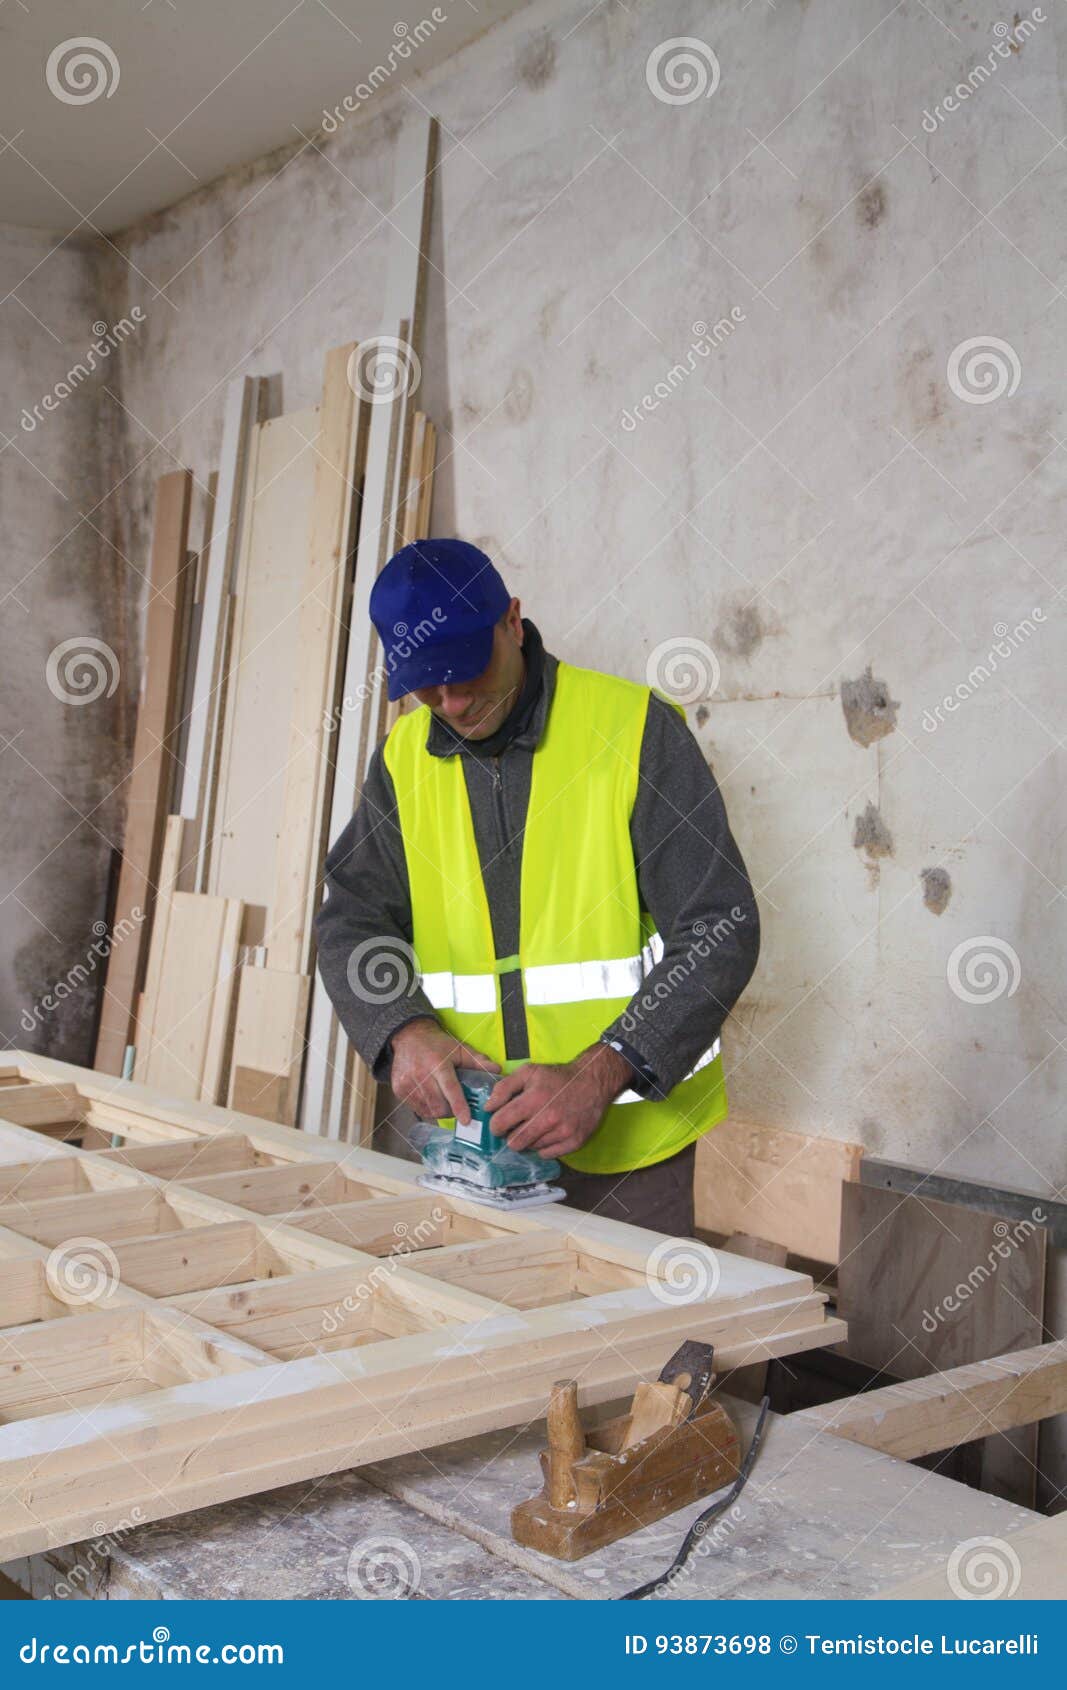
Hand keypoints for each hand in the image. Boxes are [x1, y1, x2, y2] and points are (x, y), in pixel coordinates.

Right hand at [389, 1020, 499, 1122]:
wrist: (409, 1037)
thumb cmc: (438, 1045)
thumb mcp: (459, 1049)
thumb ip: (478, 1061)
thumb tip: (497, 1071)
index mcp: (438, 1063)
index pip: (450, 1088)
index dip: (459, 1105)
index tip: (466, 1119)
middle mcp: (421, 1074)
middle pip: (438, 1104)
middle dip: (451, 1111)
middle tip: (457, 1108)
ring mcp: (407, 1083)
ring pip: (428, 1109)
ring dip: (439, 1110)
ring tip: (444, 1101)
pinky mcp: (399, 1090)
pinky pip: (417, 1108)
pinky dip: (427, 1108)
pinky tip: (431, 1098)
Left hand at [486, 1043, 632, 1158]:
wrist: (593, 1081)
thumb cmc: (558, 1077)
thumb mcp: (529, 1072)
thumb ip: (504, 1087)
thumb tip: (489, 1107)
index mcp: (534, 1099)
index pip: (502, 1122)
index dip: (495, 1125)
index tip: (498, 1124)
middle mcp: (548, 1118)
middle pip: (515, 1142)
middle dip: (510, 1136)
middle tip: (515, 1127)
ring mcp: (563, 1132)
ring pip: (531, 1148)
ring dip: (528, 1140)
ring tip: (535, 1126)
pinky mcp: (575, 1142)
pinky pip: (548, 1154)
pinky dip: (543, 1146)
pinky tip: (547, 1133)